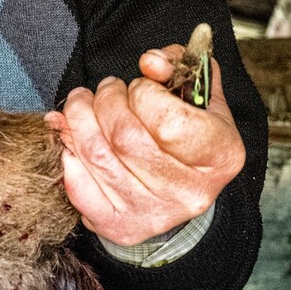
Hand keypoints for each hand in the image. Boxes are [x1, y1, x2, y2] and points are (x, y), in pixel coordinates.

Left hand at [46, 46, 244, 245]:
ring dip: (79, 119)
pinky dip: (69, 155)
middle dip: (106, 100)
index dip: (143, 94)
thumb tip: (149, 62)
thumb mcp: (197, 94)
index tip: (140, 87)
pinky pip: (78, 187)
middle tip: (107, 90)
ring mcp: (154, 213)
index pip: (166, 120)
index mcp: (221, 155)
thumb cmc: (189, 134)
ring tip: (82, 104)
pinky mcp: (122, 227)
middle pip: (124, 137)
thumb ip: (178, 65)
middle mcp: (189, 191)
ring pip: (96, 155)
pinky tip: (75, 141)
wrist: (182, 190)